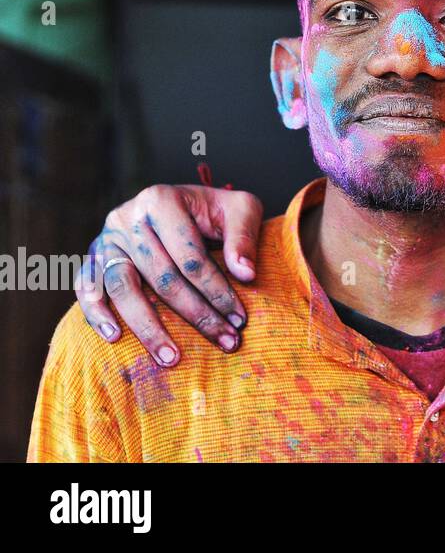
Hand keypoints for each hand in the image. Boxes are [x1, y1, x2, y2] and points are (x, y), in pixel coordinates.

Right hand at [75, 186, 262, 365]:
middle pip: (162, 277)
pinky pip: (86, 288)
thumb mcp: (239, 208)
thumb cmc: (213, 210)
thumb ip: (243, 237)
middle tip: (224, 342)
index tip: (239, 319)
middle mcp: (127, 218)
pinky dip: (96, 313)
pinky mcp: (91, 258)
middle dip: (196, 315)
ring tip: (172, 358)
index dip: (217, 290)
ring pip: (122, 289)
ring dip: (148, 328)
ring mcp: (105, 240)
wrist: (181, 204)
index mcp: (162, 200)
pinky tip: (114, 338)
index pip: (190, 257)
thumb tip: (246, 274)